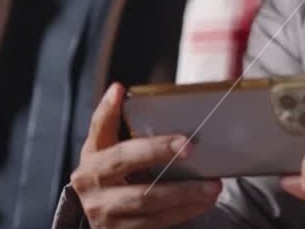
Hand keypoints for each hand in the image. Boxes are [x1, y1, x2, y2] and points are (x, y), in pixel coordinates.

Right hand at [70, 83, 221, 228]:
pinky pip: (157, 223)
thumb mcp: (101, 147)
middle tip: (198, 158)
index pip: (123, 153)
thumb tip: (117, 89)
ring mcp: (107, 217)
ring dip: (186, 197)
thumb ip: (108, 120)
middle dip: (174, 175)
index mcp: (91, 164)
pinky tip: (202, 203)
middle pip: (140, 186)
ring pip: (151, 207)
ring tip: (213, 186)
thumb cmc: (105, 172)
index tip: (184, 141)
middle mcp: (94, 193)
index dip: (153, 147)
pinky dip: (183, 212)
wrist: (94, 211)